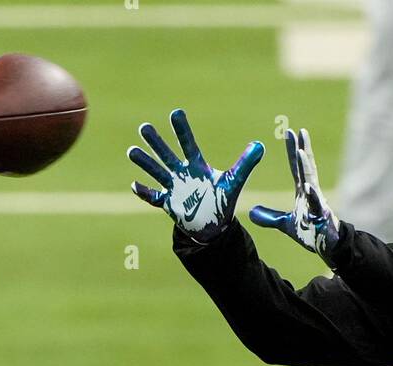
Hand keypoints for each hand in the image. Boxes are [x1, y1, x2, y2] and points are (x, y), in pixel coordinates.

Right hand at [128, 109, 263, 242]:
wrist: (213, 226)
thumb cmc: (221, 201)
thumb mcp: (234, 181)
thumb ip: (245, 163)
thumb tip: (260, 145)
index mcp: (196, 166)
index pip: (188, 144)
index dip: (182, 130)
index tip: (176, 113)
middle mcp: (182, 173)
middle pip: (167, 155)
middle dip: (156, 142)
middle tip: (144, 127)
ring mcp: (173, 188)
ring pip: (157, 172)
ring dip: (145, 163)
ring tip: (132, 150)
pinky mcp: (168, 204)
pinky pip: (154, 197)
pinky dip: (144, 192)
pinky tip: (134, 184)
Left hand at [249, 127, 339, 258]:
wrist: (327, 246)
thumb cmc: (310, 231)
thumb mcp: (285, 224)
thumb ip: (270, 217)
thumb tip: (251, 213)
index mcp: (303, 191)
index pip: (296, 167)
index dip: (292, 151)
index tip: (289, 133)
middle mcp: (312, 192)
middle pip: (306, 167)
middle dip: (302, 149)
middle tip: (299, 131)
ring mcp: (318, 202)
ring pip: (312, 181)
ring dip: (306, 166)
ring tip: (301, 151)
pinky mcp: (322, 216)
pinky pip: (317, 204)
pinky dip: (313, 195)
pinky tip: (308, 186)